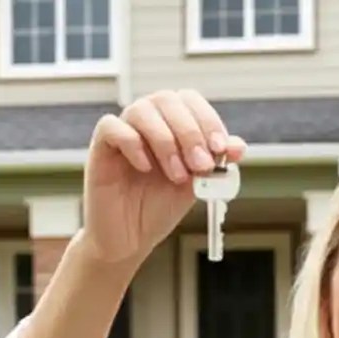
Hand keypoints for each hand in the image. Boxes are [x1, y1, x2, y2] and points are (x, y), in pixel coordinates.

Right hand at [81, 89, 246, 263]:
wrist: (131, 236)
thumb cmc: (161, 205)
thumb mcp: (197, 184)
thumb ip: (216, 164)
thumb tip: (238, 146)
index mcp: (172, 123)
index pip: (190, 100)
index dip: (208, 120)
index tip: (220, 149)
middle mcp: (148, 120)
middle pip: (168, 100)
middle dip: (190, 133)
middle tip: (200, 166)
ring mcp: (123, 131)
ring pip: (142, 110)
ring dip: (165, 141)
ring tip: (176, 176)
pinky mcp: (100, 146)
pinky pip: (112, 127)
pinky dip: (133, 144)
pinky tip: (145, 168)